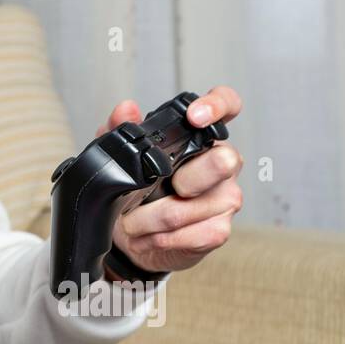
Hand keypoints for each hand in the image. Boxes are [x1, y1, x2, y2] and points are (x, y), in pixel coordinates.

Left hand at [95, 86, 244, 274]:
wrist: (132, 237)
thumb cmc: (134, 190)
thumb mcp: (118, 157)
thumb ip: (118, 129)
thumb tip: (125, 110)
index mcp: (199, 137)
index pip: (226, 105)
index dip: (216, 106)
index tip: (194, 116)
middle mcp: (220, 162)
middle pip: (223, 161)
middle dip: (183, 179)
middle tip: (149, 190)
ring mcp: (225, 196)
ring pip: (195, 205)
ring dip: (152, 218)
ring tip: (132, 221)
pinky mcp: (220, 228)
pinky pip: (197, 233)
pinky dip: (162, 238)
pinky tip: (148, 236)